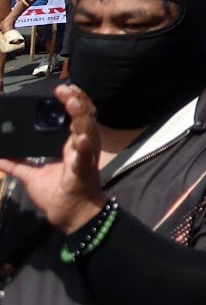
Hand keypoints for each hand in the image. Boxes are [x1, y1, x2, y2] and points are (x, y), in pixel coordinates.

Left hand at [0, 84, 107, 233]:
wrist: (71, 217)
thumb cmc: (57, 195)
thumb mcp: (32, 176)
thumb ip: (17, 164)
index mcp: (72, 145)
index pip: (75, 115)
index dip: (72, 100)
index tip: (61, 88)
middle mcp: (82, 146)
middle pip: (85, 116)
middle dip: (77, 100)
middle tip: (65, 89)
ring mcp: (84, 157)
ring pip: (88, 129)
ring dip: (81, 114)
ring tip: (71, 102)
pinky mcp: (82, 171)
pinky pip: (84, 156)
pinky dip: (83, 146)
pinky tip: (79, 139)